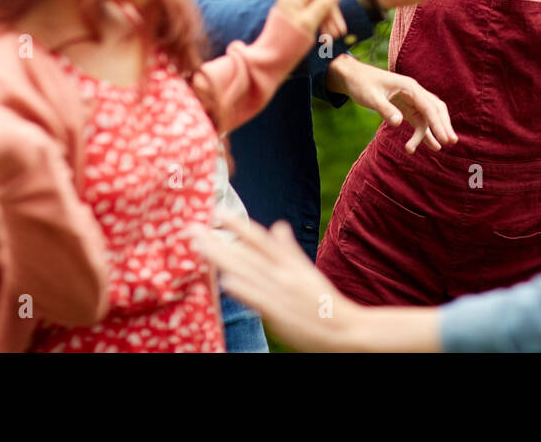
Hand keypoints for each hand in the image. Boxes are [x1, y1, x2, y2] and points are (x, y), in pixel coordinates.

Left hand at [191, 214, 362, 351]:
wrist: (347, 329)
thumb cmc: (325, 303)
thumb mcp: (308, 271)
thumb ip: (290, 250)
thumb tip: (279, 225)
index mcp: (290, 264)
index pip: (261, 239)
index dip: (239, 224)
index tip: (217, 211)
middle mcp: (284, 274)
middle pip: (246, 254)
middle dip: (218, 240)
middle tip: (192, 228)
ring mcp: (282, 293)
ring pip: (248, 272)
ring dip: (223, 258)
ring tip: (200, 247)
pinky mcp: (281, 314)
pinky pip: (260, 300)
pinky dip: (244, 290)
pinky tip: (226, 282)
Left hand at [274, 0, 358, 36]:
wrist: (272, 58)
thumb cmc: (288, 42)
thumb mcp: (309, 22)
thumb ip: (324, 4)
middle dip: (334, 13)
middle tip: (341, 30)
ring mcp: (295, 4)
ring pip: (320, 6)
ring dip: (330, 20)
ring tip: (334, 36)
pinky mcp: (296, 14)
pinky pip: (315, 13)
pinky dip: (323, 23)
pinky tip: (327, 36)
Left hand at [326, 55, 455, 152]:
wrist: (353, 77)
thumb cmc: (361, 84)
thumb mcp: (371, 97)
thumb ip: (385, 109)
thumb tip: (399, 123)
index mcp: (410, 87)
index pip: (429, 107)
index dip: (438, 123)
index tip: (445, 138)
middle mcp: (414, 93)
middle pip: (435, 109)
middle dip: (443, 125)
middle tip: (451, 142)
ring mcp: (411, 100)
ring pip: (428, 117)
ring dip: (432, 132)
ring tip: (437, 149)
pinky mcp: (405, 108)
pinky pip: (419, 121)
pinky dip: (424, 133)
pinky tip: (431, 145)